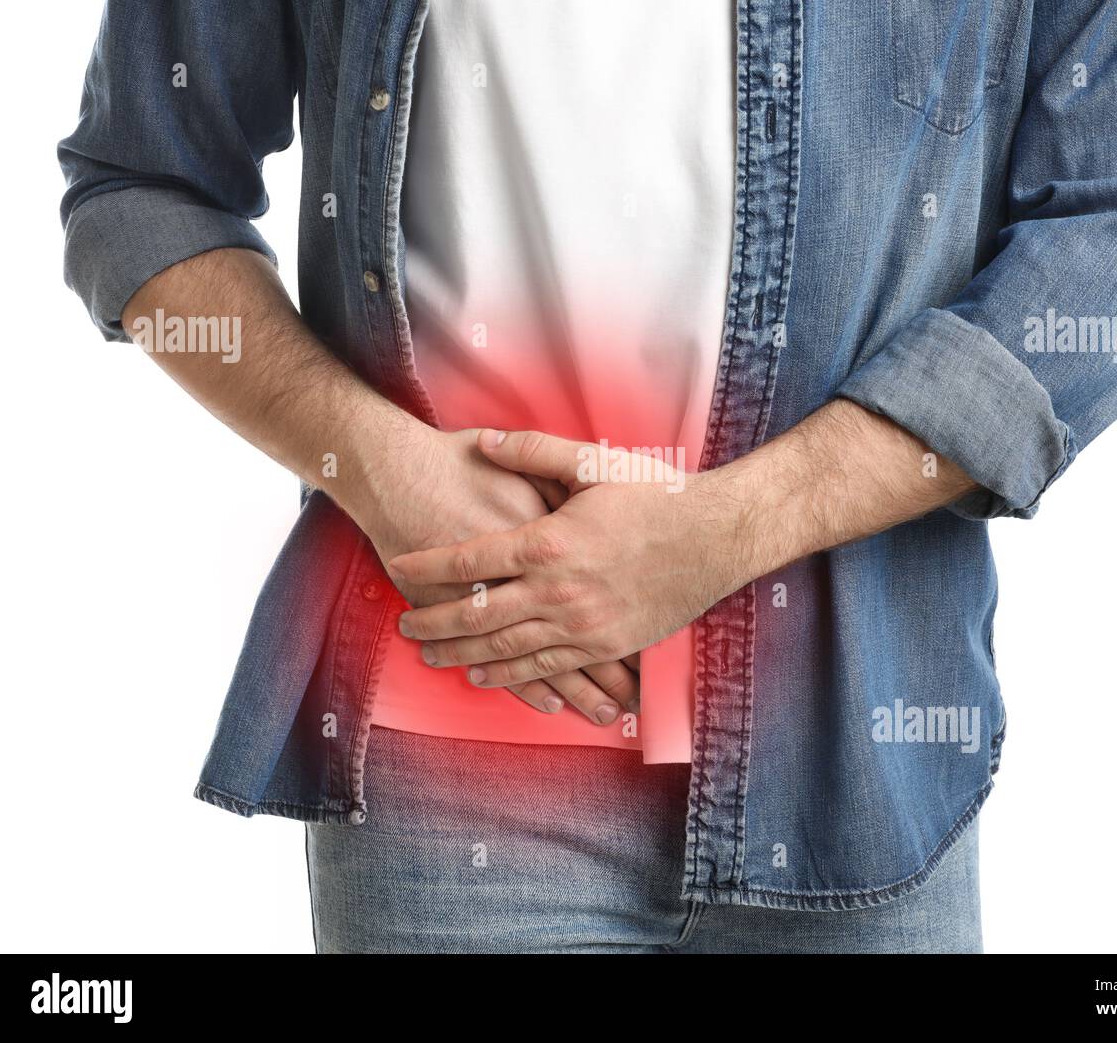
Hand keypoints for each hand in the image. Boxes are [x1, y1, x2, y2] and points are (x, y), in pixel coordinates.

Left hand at [389, 429, 748, 686]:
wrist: (716, 537)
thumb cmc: (657, 494)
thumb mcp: (593, 463)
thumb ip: (532, 451)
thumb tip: (480, 441)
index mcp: (548, 541)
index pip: (469, 560)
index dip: (427, 567)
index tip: (399, 568)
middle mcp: (557, 590)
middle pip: (477, 614)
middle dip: (433, 621)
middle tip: (404, 625)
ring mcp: (581, 624)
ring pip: (504, 648)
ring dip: (460, 653)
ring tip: (429, 655)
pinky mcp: (604, 644)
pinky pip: (546, 667)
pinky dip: (509, 675)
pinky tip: (483, 675)